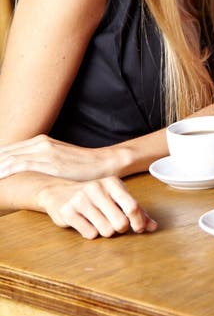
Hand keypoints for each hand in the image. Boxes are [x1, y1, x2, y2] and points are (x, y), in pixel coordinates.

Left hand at [0, 135, 116, 180]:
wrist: (103, 162)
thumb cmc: (82, 166)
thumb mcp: (59, 159)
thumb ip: (42, 162)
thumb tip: (29, 173)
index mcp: (39, 142)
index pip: (8, 150)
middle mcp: (39, 143)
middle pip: (5, 153)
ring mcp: (44, 151)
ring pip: (9, 158)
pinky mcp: (49, 161)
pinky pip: (20, 165)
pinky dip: (5, 170)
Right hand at [37, 176, 157, 239]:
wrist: (57, 192)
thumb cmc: (94, 197)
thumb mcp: (115, 197)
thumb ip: (136, 211)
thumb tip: (153, 227)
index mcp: (112, 183)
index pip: (132, 206)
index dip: (139, 222)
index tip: (138, 229)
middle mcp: (96, 188)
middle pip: (120, 222)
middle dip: (120, 229)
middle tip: (115, 225)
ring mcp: (81, 199)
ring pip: (106, 230)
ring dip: (105, 232)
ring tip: (98, 222)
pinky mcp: (68, 212)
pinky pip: (90, 234)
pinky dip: (91, 233)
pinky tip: (85, 223)